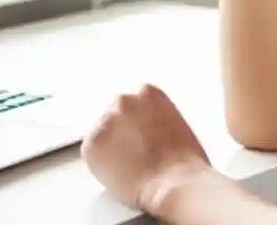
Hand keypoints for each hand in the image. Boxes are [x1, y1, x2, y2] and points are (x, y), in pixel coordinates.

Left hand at [81, 84, 212, 215]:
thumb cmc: (185, 164)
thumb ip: (155, 120)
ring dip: (110, 149)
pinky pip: (91, 154)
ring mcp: (104, 122)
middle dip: (120, 134)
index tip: (141, 138)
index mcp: (147, 93)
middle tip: (135, 156)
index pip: (132, 103)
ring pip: (101, 135)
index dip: (136, 124)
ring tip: (132, 169)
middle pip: (113, 115)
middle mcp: (122, 101)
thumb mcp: (177, 126)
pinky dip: (101, 165)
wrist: (175, 183)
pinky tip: (122, 174)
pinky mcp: (90, 145)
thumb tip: (145, 132)